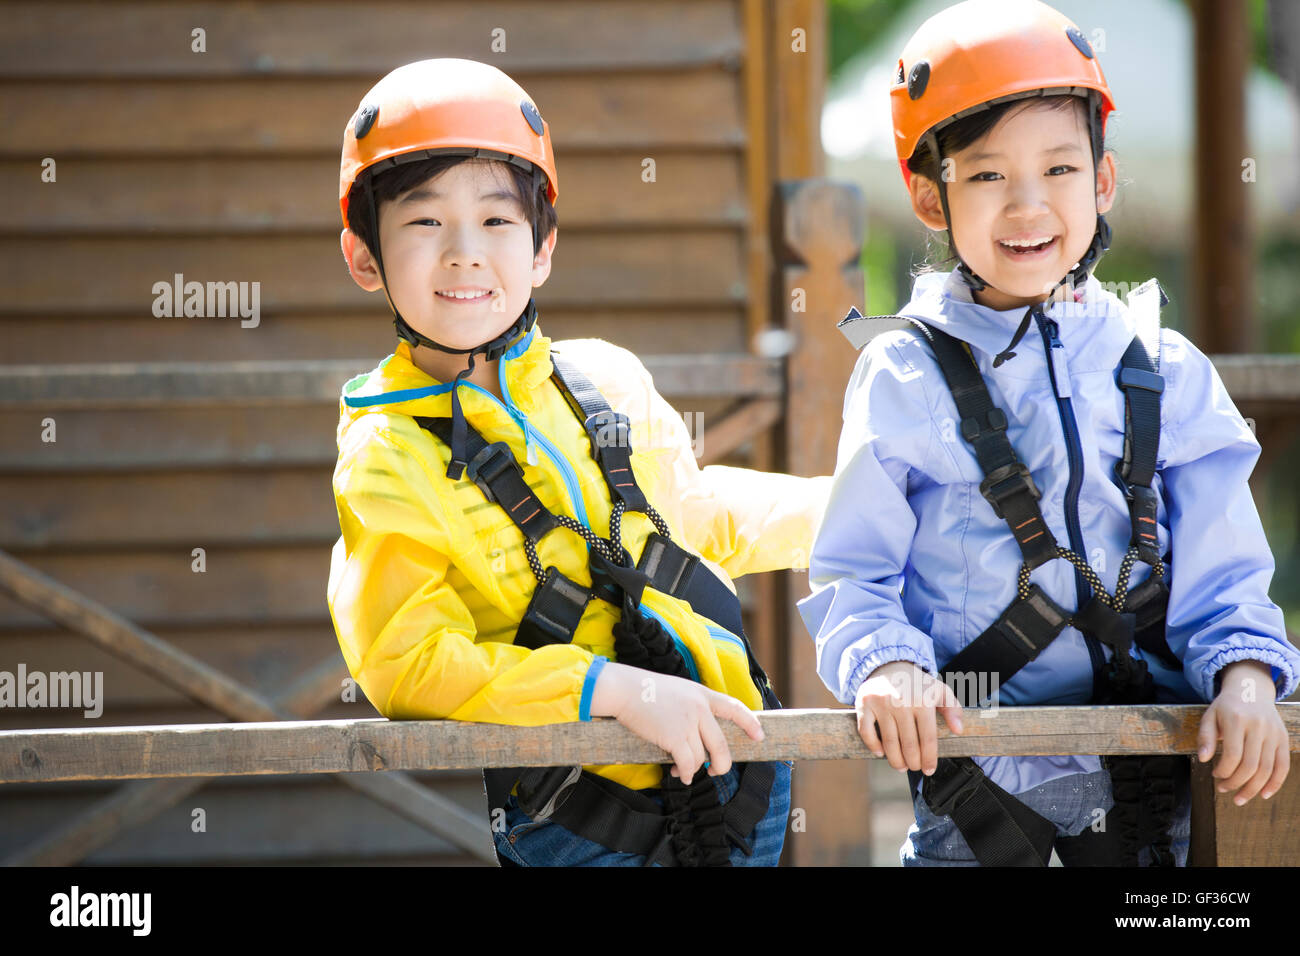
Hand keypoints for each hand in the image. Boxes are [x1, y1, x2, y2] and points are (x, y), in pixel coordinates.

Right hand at [590, 662, 763, 784]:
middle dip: (722, 764)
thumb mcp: (677, 690)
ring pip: (702, 757)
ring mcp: (688, 723)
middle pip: (722, 744)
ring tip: (682, 771)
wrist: (624, 690)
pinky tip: (677, 775)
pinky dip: (684, 773)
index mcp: (702, 694)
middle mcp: (699, 708)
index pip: (735, 708)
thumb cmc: (644, 692)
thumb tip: (698, 738)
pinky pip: (687, 764)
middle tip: (715, 771)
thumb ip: (692, 707)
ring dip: (693, 769)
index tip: (760, 736)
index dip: (750, 723)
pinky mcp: (675, 737)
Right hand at [855, 660, 962, 774]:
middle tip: (915, 767)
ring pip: (889, 741)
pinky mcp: (864, 704)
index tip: (929, 769)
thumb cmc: (917, 683)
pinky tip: (880, 753)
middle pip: (908, 743)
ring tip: (901, 766)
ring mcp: (881, 703)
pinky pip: (867, 731)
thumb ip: (953, 709)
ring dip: (895, 760)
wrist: (888, 664)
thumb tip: (958, 730)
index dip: (929, 758)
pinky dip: (873, 745)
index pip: (927, 738)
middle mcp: (901, 702)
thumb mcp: (939, 690)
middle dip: (913, 761)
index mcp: (922, 700)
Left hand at [1198, 660, 1289, 804]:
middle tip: (1223, 789)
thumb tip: (1204, 759)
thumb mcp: (1209, 716)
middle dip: (1236, 783)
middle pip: (1250, 765)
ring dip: (1253, 788)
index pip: (1232, 754)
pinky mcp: (1284, 739)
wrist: (1251, 690)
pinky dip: (1275, 783)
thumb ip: (1205, 737)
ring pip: (1267, 769)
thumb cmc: (1226, 707)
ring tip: (1239, 798)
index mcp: (1237, 720)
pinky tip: (1264, 794)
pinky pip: (1283, 766)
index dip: (1223, 770)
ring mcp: (1274, 733)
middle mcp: (1259, 727)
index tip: (1215, 775)